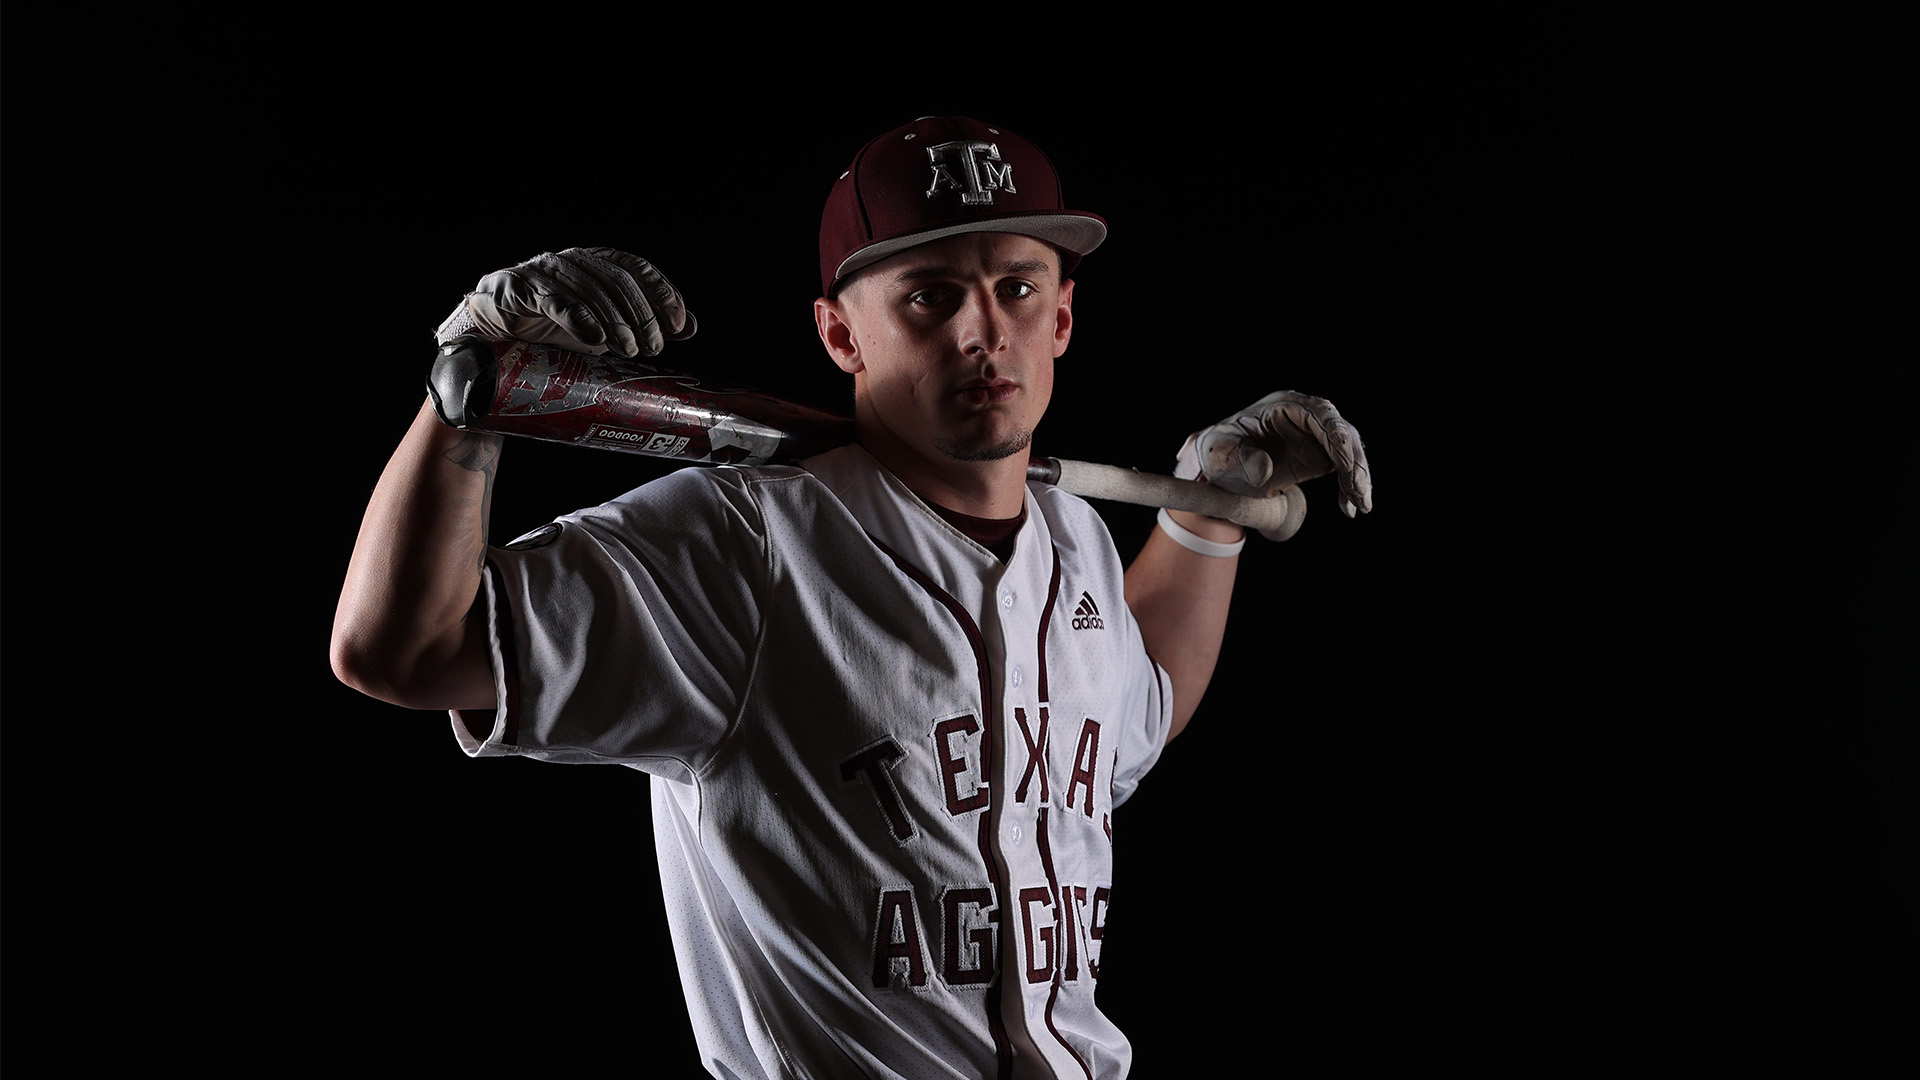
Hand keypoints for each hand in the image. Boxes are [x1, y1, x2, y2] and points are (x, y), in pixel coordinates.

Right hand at [434, 247, 696, 356]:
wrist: (492, 340)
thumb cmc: (552, 331)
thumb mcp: (607, 330)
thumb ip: (646, 324)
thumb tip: (691, 326)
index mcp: (596, 263)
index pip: (638, 268)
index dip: (663, 294)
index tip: (679, 326)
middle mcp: (573, 261)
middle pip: (618, 280)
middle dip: (642, 316)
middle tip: (652, 347)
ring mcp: (545, 271)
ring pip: (591, 291)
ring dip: (617, 323)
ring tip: (629, 351)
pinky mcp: (520, 289)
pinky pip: (555, 300)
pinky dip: (579, 319)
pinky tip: (596, 340)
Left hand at [1175, 391, 1372, 519]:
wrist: (1220, 468)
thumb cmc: (1219, 453)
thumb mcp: (1221, 454)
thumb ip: (1240, 458)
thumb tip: (1263, 470)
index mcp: (1283, 405)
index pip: (1319, 412)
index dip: (1335, 433)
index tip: (1344, 461)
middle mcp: (1304, 416)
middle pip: (1342, 431)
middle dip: (1354, 460)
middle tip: (1358, 490)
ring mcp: (1314, 436)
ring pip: (1349, 450)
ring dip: (1358, 476)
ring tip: (1360, 504)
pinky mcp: (1319, 457)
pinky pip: (1343, 469)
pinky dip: (1349, 487)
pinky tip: (1349, 508)